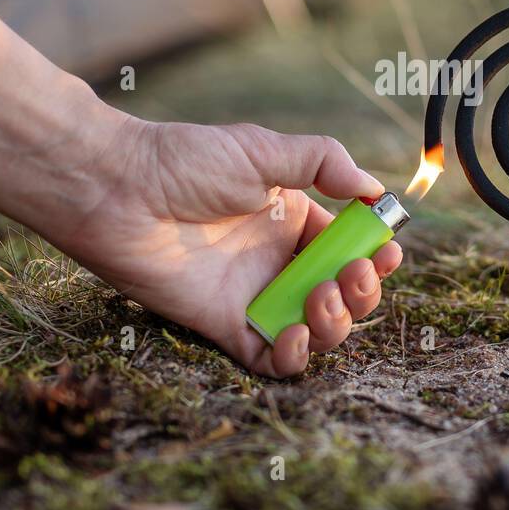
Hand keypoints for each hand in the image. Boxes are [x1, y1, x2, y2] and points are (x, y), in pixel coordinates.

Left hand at [55, 116, 402, 376]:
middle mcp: (279, 261)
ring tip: (323, 297)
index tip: (388, 248)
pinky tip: (295, 333)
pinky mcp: (227, 326)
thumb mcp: (262, 150)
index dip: (375, 254)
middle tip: (354, 274)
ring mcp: (255, 296)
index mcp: (293, 219)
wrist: (121, 190)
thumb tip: (374, 188)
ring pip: (318, 331)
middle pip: (343, 293)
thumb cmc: (184, 161)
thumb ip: (323, 163)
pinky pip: (273, 359)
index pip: (350, 247)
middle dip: (364, 291)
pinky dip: (295, 357)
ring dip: (337, 322)